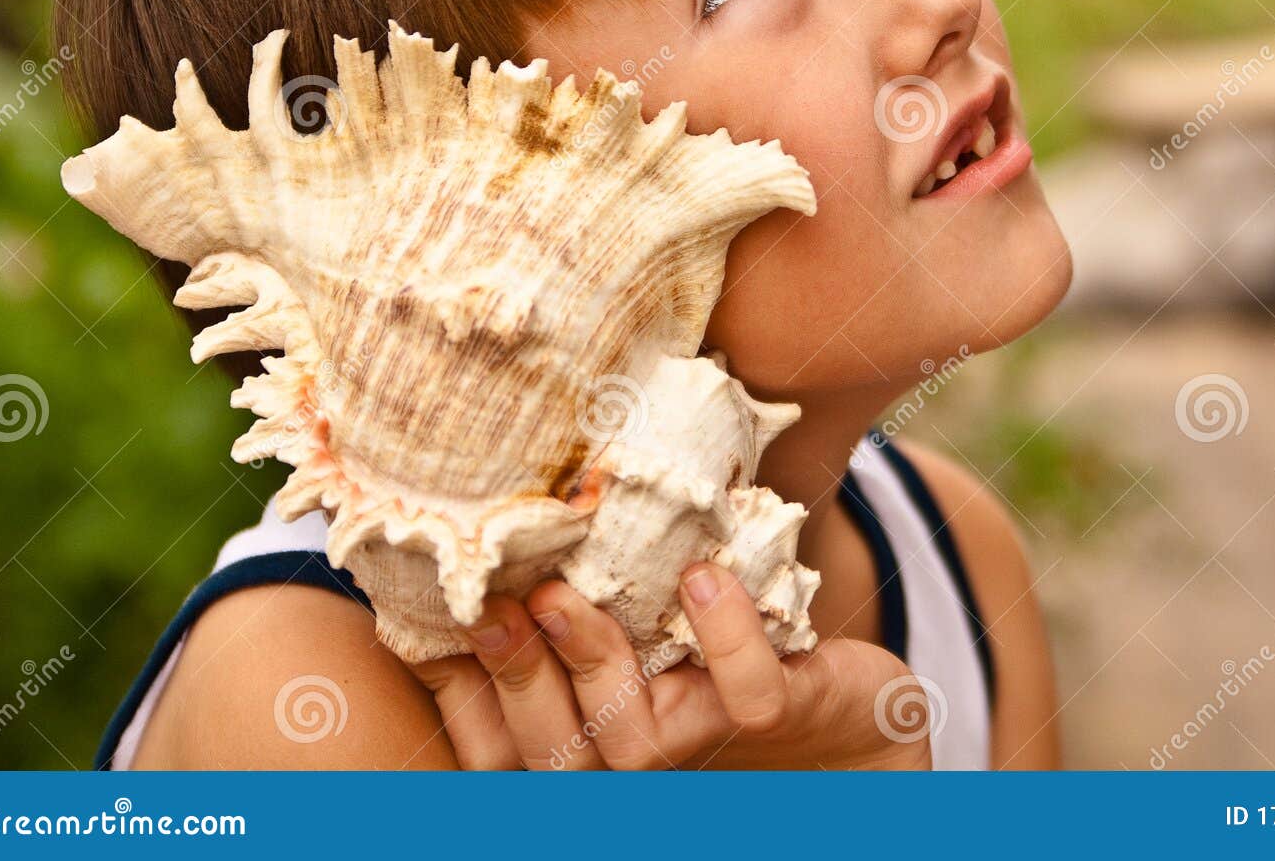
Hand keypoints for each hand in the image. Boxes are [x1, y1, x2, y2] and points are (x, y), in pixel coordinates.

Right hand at [408, 562, 931, 769]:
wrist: (846, 706)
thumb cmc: (711, 646)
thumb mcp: (631, 616)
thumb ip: (566, 589)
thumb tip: (470, 520)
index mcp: (590, 729)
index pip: (498, 740)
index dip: (457, 689)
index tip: (427, 615)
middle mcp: (637, 753)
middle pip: (552, 748)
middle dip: (514, 678)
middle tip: (491, 606)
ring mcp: (707, 744)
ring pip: (632, 739)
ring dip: (593, 660)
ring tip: (565, 593)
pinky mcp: (780, 715)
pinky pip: (746, 694)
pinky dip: (727, 639)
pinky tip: (702, 579)